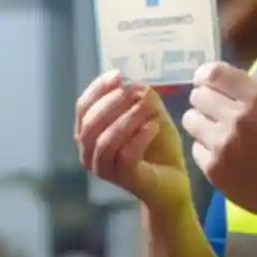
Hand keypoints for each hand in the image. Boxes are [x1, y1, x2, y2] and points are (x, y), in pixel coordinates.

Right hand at [75, 70, 188, 211]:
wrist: (173, 181)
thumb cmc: (157, 147)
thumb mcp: (152, 115)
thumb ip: (143, 99)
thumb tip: (133, 85)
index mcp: (88, 134)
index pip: (83, 107)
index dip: (97, 89)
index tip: (117, 75)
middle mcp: (89, 153)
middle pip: (89, 124)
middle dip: (110, 103)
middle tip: (132, 92)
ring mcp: (104, 169)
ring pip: (105, 141)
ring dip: (126, 119)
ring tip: (147, 107)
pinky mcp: (124, 179)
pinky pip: (125, 156)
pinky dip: (139, 138)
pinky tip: (154, 126)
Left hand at [182, 61, 256, 221]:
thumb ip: (244, 92)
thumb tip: (209, 80)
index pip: (214, 73)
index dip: (204, 76)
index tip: (203, 82)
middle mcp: (238, 118)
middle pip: (198, 95)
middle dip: (204, 101)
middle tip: (214, 112)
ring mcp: (223, 145)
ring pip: (190, 119)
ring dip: (200, 123)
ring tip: (215, 133)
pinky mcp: (213, 168)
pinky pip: (195, 147)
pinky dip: (205, 150)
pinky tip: (223, 156)